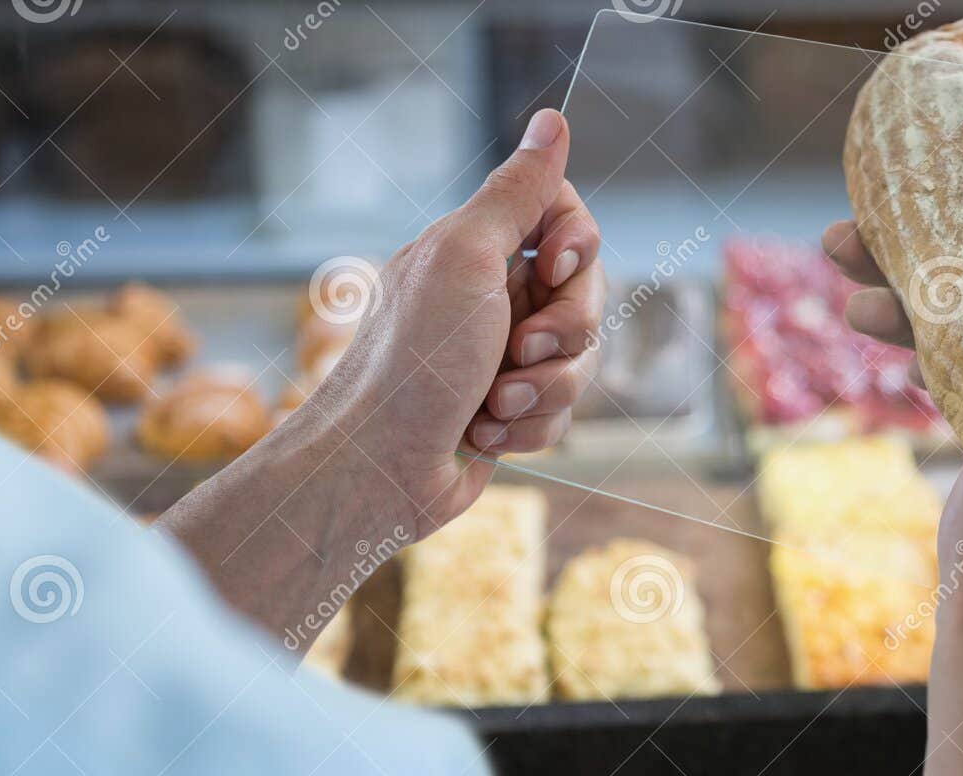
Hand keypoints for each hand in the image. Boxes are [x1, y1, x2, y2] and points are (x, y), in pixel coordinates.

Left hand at [311, 108, 602, 534]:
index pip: (564, 218)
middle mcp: (490, 299)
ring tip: (491, 405)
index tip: (551, 265)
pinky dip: (529, 428)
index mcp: (475, 251)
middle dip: (564, 332)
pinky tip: (483, 435)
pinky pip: (561, 412)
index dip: (575, 243)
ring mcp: (500, 358)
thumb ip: (517, 192)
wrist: (378, 470)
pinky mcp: (508, 414)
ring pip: (579, 362)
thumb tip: (553, 118)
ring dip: (543, 390)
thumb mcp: (467, 258)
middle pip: (584, 295)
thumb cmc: (413, 362)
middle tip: (518, 351)